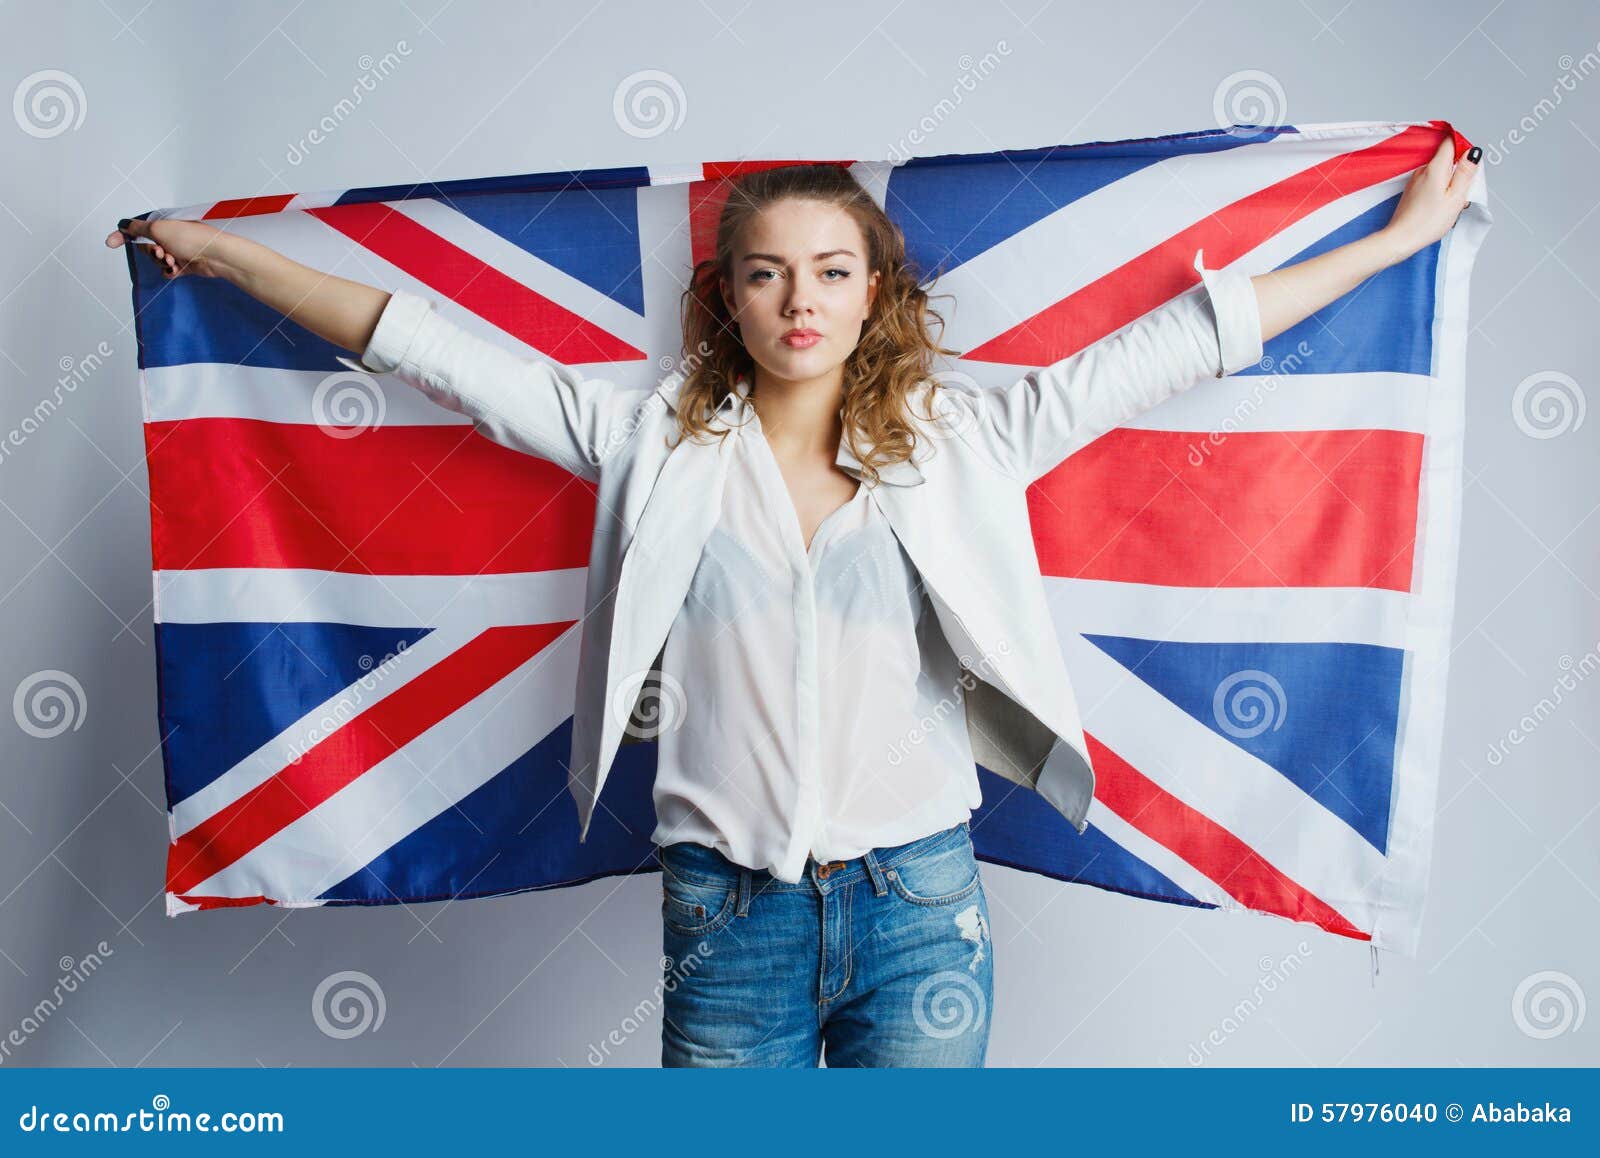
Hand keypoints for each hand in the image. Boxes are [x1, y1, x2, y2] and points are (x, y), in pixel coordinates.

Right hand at [103, 216, 230, 279]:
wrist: (215, 255)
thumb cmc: (189, 238)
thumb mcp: (158, 229)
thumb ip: (138, 228)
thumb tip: (123, 224)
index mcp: (163, 225)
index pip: (137, 230)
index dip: (123, 236)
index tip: (110, 243)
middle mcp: (169, 237)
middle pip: (146, 248)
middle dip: (150, 252)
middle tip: (161, 252)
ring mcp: (177, 251)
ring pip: (157, 261)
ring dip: (161, 262)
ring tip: (172, 260)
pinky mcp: (184, 265)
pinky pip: (168, 271)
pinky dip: (169, 271)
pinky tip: (176, 270)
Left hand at [1381, 136, 1481, 262]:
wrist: (1400, 238)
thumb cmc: (1427, 222)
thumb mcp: (1455, 196)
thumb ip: (1465, 172)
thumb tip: (1472, 152)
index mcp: (1434, 168)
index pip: (1450, 142)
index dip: (1463, 148)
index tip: (1469, 165)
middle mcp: (1422, 170)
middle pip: (1446, 158)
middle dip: (1458, 170)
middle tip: (1461, 190)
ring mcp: (1415, 180)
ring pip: (1440, 172)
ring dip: (1449, 183)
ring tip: (1450, 202)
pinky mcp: (1412, 190)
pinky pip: (1431, 182)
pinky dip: (1440, 189)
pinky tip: (1440, 205)